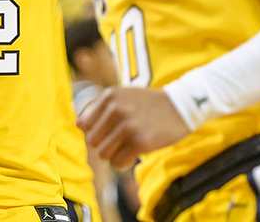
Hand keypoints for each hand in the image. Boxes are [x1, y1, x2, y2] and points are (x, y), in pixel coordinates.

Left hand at [77, 87, 191, 168]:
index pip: (84, 125)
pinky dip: (124, 162)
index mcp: (109, 96)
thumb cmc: (149, 104)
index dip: (95, 132)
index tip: (108, 132)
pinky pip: (118, 163)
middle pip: (93, 141)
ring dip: (114, 155)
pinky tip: (133, 154)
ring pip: (104, 154)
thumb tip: (78, 124)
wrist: (181, 106)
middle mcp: (116, 108)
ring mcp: (128, 125)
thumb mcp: (123, 96)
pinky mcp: (140, 142)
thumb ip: (100, 108)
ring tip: (127, 147)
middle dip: (104, 144)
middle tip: (120, 141)